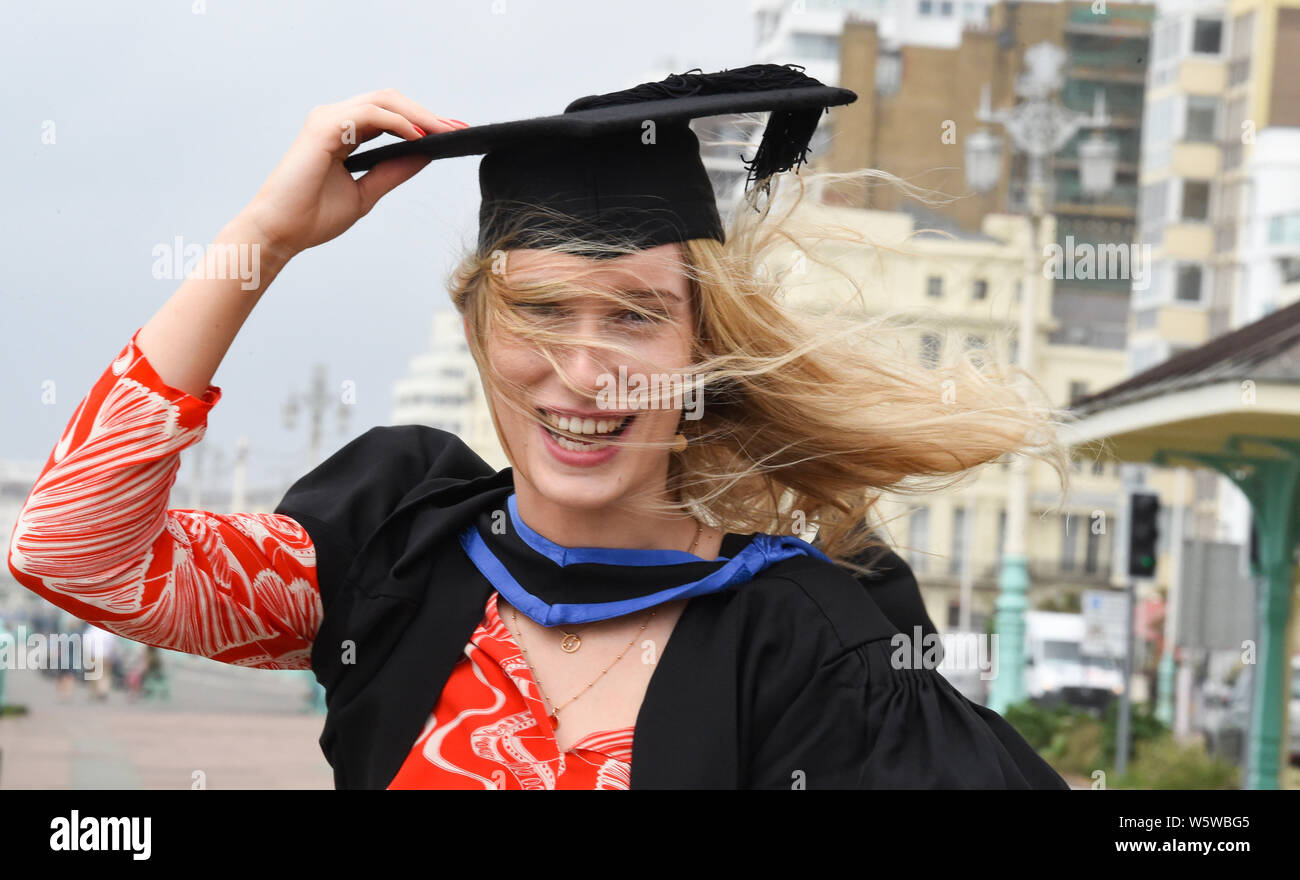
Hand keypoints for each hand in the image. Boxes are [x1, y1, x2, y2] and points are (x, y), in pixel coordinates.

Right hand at [233, 89, 464, 261]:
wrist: (279, 233)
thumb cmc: (312, 216)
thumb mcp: (365, 192)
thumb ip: (393, 170)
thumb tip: (425, 154)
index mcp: (342, 132)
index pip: (389, 115)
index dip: (422, 120)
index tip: (454, 134)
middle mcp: (334, 119)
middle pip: (390, 100)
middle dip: (427, 114)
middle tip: (459, 129)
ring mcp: (328, 119)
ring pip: (384, 102)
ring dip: (419, 115)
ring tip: (444, 133)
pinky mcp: (324, 128)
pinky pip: (371, 115)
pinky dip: (399, 123)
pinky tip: (419, 137)